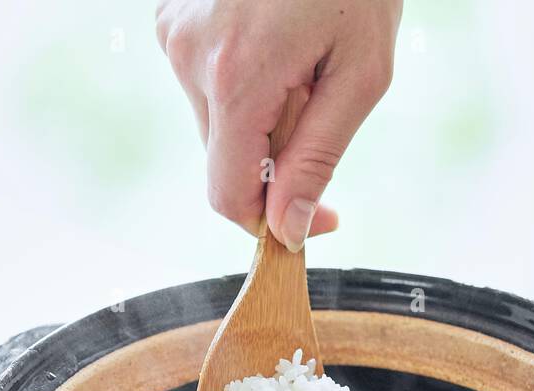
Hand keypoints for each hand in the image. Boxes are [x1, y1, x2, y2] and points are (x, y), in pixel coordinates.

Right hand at [156, 0, 401, 249]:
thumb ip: (318, 157)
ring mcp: (174, 34)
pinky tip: (276, 42)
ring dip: (260, 118)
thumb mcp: (361, 73)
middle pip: (225, 160)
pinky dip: (242, 85)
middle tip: (323, 103)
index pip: (229, 196)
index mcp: (236, 79)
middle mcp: (189, 59)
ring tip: (301, 60)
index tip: (314, 219)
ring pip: (216, 123)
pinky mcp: (172, 19)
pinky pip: (205, 83)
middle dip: (275, 158)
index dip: (270, 223)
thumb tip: (286, 228)